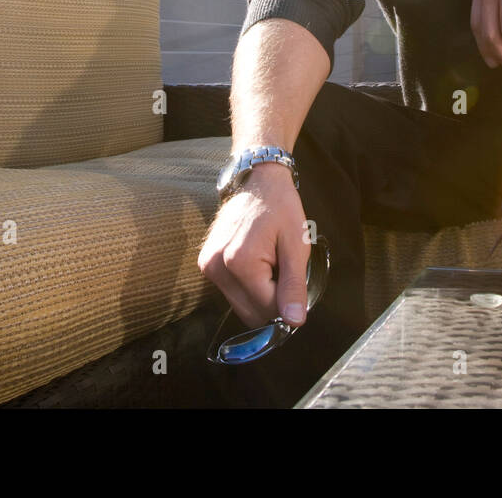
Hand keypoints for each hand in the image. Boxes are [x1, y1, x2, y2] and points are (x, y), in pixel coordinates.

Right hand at [197, 163, 310, 328]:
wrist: (258, 180)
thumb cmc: (281, 207)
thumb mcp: (296, 245)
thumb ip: (294, 286)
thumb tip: (294, 321)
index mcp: (239, 262)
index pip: (268, 308)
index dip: (288, 300)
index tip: (294, 277)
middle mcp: (216, 267)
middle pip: (251, 313)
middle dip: (272, 301)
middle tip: (282, 270)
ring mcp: (207, 267)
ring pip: (241, 307)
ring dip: (260, 295)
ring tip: (270, 264)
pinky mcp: (205, 265)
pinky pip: (232, 294)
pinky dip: (248, 287)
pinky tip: (257, 262)